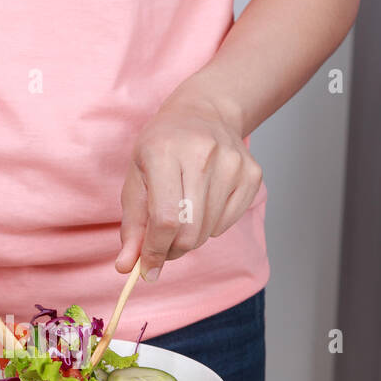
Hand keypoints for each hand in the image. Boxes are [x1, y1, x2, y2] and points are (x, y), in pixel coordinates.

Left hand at [117, 91, 262, 281]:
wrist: (204, 112)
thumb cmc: (162, 146)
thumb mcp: (136, 179)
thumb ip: (132, 226)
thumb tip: (128, 267)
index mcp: (165, 152)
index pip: (165, 219)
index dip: (155, 250)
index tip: (146, 267)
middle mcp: (202, 155)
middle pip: (190, 231)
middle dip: (172, 249)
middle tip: (162, 245)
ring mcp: (232, 163)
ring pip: (209, 232)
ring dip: (190, 237)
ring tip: (181, 215)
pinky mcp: (252, 174)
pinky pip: (227, 223)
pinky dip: (211, 226)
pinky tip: (203, 202)